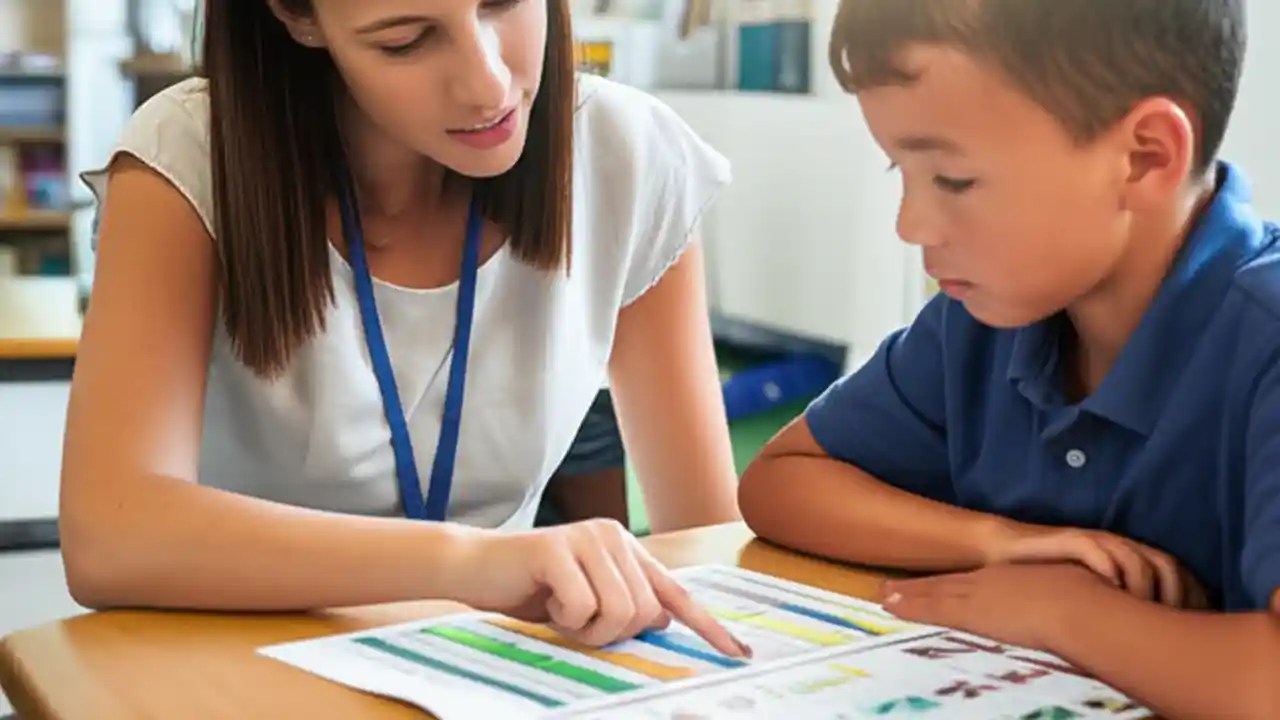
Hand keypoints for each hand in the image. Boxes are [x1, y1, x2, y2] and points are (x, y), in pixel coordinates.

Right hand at [454, 519, 751, 657]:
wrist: (475, 568)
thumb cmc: (531, 591)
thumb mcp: (586, 602)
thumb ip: (625, 603)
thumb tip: (662, 619)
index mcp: (625, 549)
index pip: (677, 593)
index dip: (708, 627)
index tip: (739, 654)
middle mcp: (613, 537)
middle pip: (644, 613)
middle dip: (609, 633)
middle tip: (574, 621)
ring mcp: (587, 537)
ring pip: (619, 612)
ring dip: (585, 629)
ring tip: (559, 611)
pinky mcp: (558, 547)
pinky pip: (583, 607)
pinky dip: (563, 618)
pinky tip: (544, 601)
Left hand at [881, 563, 1113, 650]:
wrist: (1078, 606)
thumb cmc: (1083, 600)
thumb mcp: (1067, 598)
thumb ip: (1055, 605)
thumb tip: (1062, 615)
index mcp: (1007, 581)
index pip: (968, 584)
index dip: (944, 586)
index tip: (926, 588)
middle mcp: (987, 584)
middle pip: (944, 587)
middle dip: (916, 589)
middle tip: (887, 589)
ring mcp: (977, 596)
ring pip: (933, 595)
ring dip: (907, 596)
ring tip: (882, 596)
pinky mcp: (972, 612)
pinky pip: (934, 609)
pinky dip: (912, 606)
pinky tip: (892, 606)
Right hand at [987, 525, 1209, 608]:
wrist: (1004, 550)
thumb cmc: (1047, 577)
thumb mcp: (1089, 593)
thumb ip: (1118, 605)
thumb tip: (1150, 638)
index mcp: (1128, 555)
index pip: (1175, 572)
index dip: (1190, 596)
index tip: (1194, 626)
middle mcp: (1117, 546)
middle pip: (1164, 566)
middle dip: (1174, 595)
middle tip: (1172, 625)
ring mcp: (1094, 541)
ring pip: (1136, 560)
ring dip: (1144, 588)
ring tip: (1143, 615)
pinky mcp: (1069, 539)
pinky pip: (1098, 552)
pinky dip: (1110, 571)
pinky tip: (1111, 592)